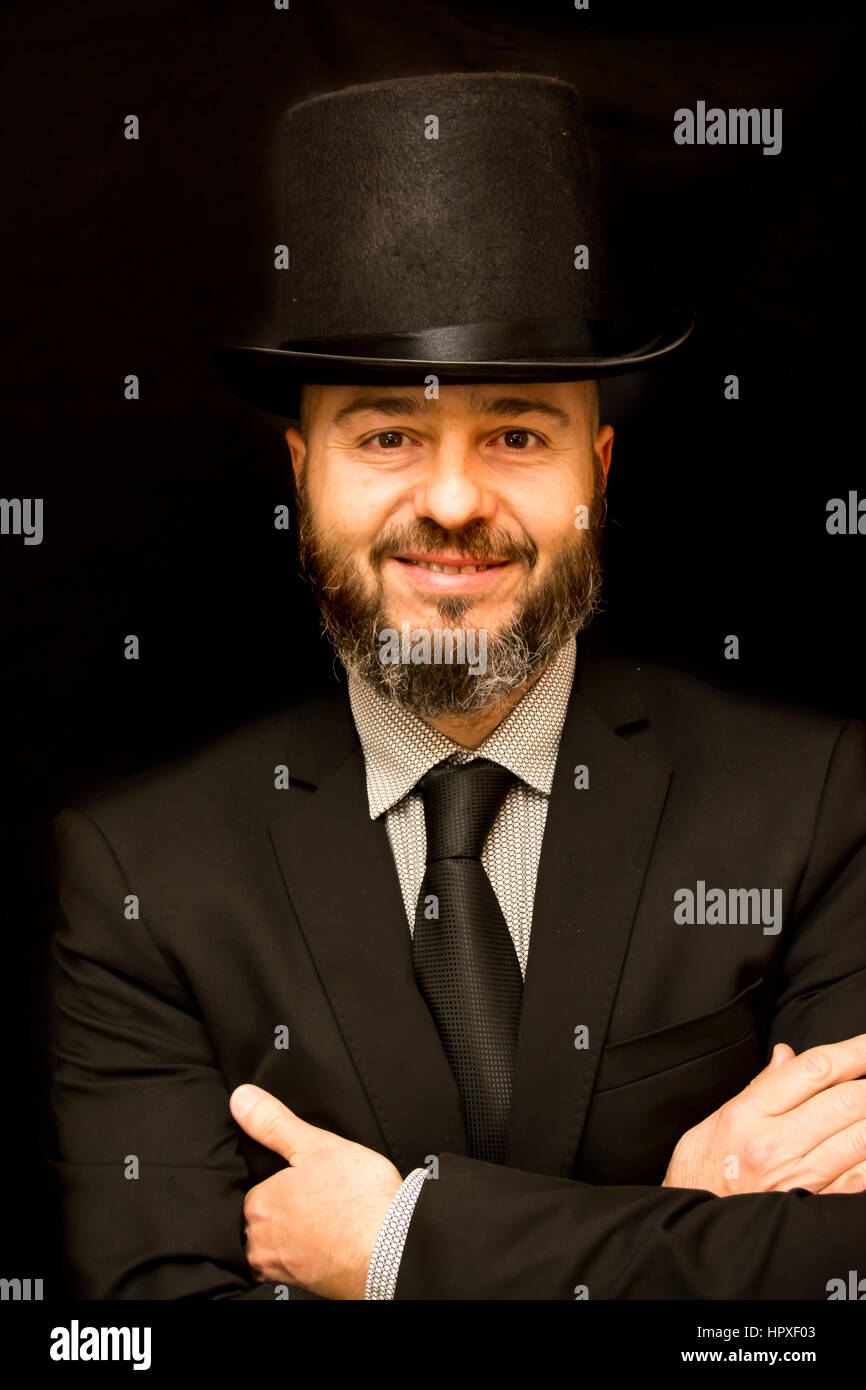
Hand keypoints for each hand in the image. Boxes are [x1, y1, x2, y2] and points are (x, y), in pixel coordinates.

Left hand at [230, 1084, 402, 1298]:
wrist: (392, 1250)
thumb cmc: (357, 1199)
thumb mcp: (316, 1146)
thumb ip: (274, 1123)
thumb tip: (240, 1099)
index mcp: (259, 1205)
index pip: (257, 1191)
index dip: (282, 1183)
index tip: (306, 1181)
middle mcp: (261, 1244)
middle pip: (264, 1221)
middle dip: (286, 1211)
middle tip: (320, 1200)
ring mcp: (281, 1270)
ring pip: (279, 1245)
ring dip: (297, 1236)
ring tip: (328, 1220)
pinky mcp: (303, 1288)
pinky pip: (296, 1266)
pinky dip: (311, 1256)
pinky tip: (333, 1243)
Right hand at [662, 1034, 865, 1195]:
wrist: (693, 1230)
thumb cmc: (702, 1173)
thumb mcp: (718, 1119)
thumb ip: (759, 1087)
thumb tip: (788, 1056)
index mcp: (748, 1114)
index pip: (812, 1071)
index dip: (851, 1052)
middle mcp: (774, 1144)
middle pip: (845, 1101)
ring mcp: (798, 1178)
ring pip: (860, 1139)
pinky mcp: (813, 1207)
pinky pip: (860, 1179)